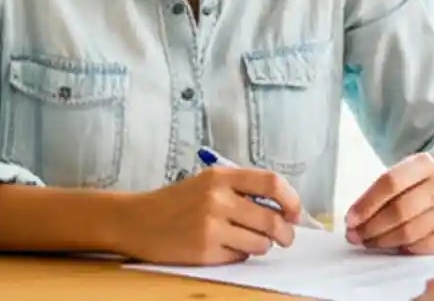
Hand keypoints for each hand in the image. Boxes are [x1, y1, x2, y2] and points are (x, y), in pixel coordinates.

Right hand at [115, 167, 302, 265]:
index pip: (271, 183)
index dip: (291, 199)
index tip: (295, 212)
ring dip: (261, 245)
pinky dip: (240, 254)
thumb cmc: (177, 202)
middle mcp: (217, 199)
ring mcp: (210, 226)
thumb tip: (284, 209)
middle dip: (285, 233)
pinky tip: (224, 246)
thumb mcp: (208, 183)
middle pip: (271, 219)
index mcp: (222, 177)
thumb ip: (243, 190)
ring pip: (260, 243)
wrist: (137, 221)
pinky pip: (240, 257)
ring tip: (247, 240)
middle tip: (285, 237)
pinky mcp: (204, 251)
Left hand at [345, 153, 433, 254]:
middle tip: (353, 236)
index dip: (367, 203)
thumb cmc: (420, 185)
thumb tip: (354, 221)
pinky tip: (390, 246)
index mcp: (424, 164)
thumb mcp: (405, 173)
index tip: (350, 219)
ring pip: (409, 232)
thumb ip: (380, 191)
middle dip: (371, 226)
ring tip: (366, 241)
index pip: (390, 182)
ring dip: (381, 240)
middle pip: (399, 210)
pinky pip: (420, 247)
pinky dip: (401, 249)